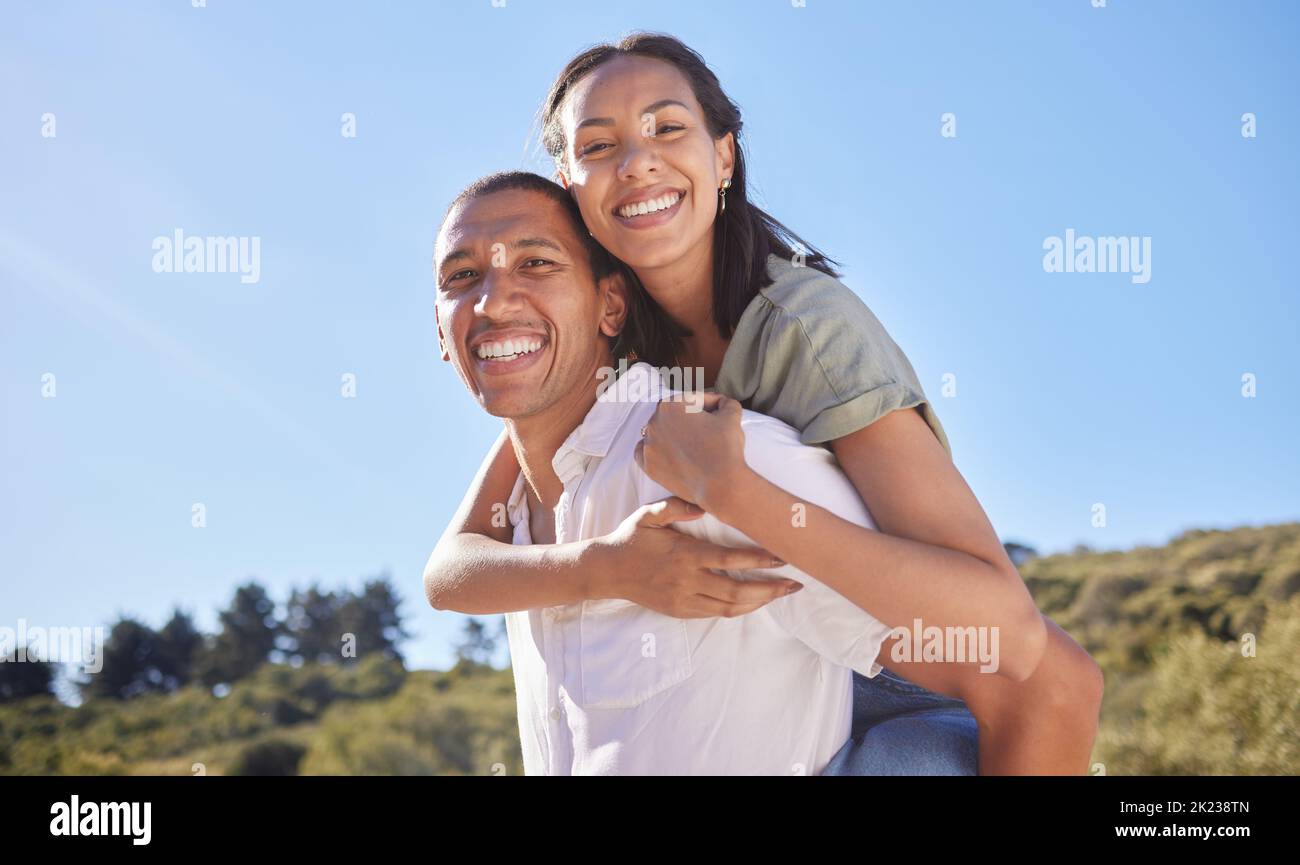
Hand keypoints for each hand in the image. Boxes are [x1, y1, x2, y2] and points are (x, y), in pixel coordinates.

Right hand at [585, 496, 801, 617]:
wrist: (607, 572)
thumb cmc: (631, 538)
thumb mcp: (648, 515)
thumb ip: (675, 506)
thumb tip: (703, 504)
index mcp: (685, 555)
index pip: (730, 560)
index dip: (760, 559)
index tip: (784, 556)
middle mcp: (688, 581)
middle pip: (738, 590)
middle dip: (770, 588)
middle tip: (795, 583)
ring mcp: (685, 600)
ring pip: (730, 607)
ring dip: (760, 603)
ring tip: (782, 594)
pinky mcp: (681, 611)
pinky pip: (716, 614)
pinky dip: (739, 610)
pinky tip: (755, 603)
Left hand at [635, 392, 748, 511]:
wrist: (720, 483)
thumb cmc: (725, 447)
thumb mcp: (731, 415)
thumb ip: (725, 402)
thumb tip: (721, 403)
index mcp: (670, 405)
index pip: (692, 400)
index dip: (710, 404)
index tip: (719, 412)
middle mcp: (654, 422)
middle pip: (674, 416)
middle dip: (690, 419)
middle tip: (708, 429)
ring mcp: (648, 445)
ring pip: (658, 433)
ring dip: (672, 434)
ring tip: (690, 443)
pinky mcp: (648, 466)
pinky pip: (646, 453)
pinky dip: (657, 451)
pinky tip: (671, 454)